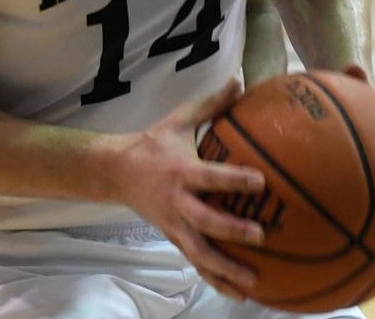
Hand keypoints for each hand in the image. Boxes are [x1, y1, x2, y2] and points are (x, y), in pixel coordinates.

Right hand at [106, 81, 266, 299]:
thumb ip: (210, 104)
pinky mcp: (173, 238)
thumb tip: (240, 81)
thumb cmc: (152, 144)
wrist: (113, 172)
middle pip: (205, 222)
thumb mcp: (178, 120)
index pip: (210, 177)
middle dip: (232, 230)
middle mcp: (177, 203)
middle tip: (260, 236)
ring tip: (254, 283)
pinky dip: (216, 280)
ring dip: (226, 270)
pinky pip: (196, 264)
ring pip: (199, 253)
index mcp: (181, 172)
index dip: (234, 180)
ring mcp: (174, 225)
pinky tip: (240, 294)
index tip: (261, 182)